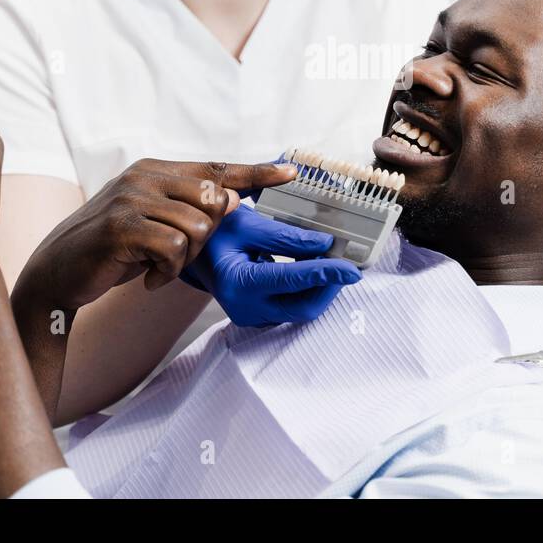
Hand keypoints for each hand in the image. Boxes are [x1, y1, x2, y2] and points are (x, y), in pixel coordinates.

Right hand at [17, 159, 298, 311]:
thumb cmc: (112, 249)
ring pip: (198, 228)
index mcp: (155, 170)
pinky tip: (144, 278)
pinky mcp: (121, 227)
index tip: (292, 172)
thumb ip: (189, 208)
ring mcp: (131, 198)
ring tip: (154, 267)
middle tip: (174, 256)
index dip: (257, 171)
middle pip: (215, 201)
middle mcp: (144, 176)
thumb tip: (236, 200)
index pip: (217, 167)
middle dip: (206, 238)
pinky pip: (173, 249)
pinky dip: (165, 272)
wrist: (56, 274)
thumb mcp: (152, 222)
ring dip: (183, 260)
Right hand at [182, 205, 361, 326]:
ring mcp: (252, 317)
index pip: (293, 281)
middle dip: (330, 286)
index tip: (352, 268)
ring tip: (333, 261)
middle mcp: (245, 309)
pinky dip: (308, 289)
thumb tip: (324, 243)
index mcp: (238, 284)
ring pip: (301, 310)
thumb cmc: (215, 234)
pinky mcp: (260, 316)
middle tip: (346, 262)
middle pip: (304, 308)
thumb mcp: (248, 225)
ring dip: (322, 288)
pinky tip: (315, 268)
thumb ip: (286, 236)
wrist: (191, 252)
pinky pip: (293, 307)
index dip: (326, 274)